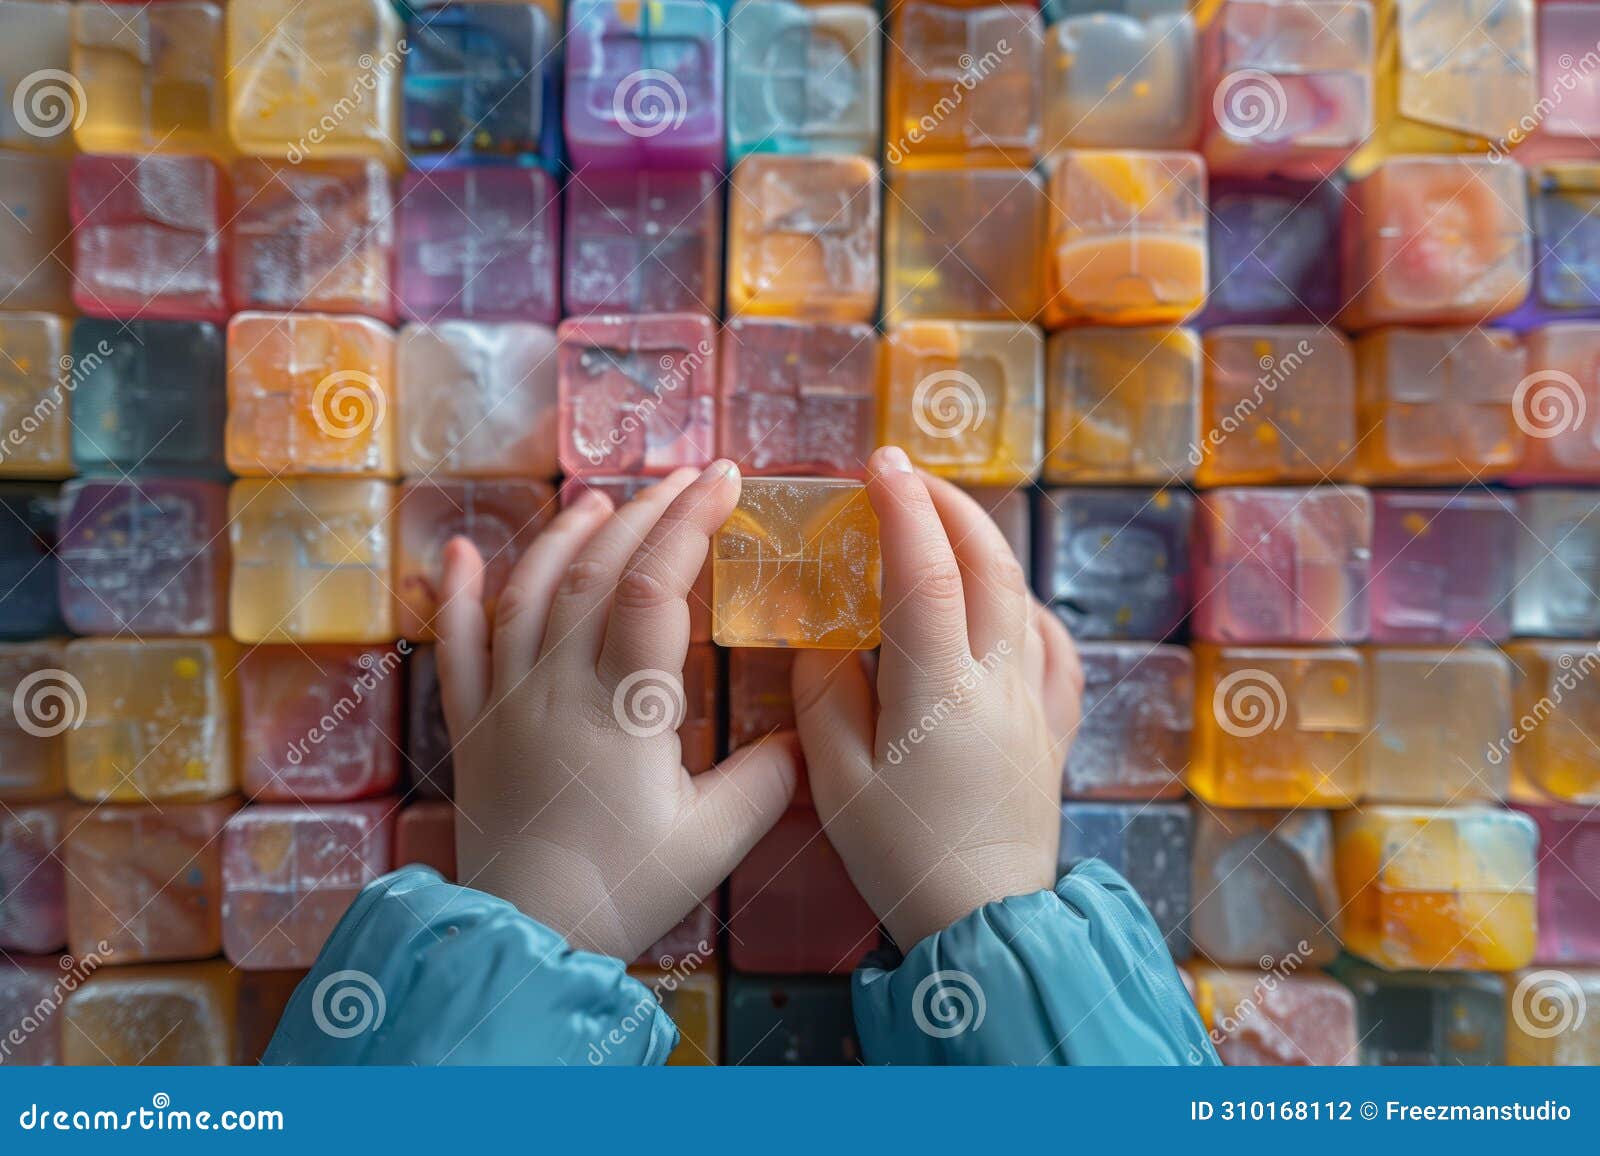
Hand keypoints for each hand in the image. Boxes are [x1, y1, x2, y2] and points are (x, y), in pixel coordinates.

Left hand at [434, 462, 799, 961]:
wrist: (522, 941)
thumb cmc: (623, 893)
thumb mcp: (713, 841)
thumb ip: (767, 779)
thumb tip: (804, 733)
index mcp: (621, 709)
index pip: (656, 588)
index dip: (691, 525)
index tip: (727, 482)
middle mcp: (555, 688)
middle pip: (595, 574)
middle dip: (645, 513)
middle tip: (688, 478)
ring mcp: (504, 703)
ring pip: (527, 594)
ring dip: (566, 537)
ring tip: (603, 501)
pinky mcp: (471, 727)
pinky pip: (455, 646)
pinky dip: (456, 594)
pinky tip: (464, 553)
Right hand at [792, 447, 1082, 950]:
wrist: (985, 925)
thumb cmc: (901, 858)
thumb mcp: (837, 780)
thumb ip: (825, 696)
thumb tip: (823, 636)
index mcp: (937, 690)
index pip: (925, 571)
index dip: (902, 508)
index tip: (877, 465)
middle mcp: (997, 683)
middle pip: (988, 565)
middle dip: (948, 506)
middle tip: (906, 477)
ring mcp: (1034, 704)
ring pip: (1023, 597)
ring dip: (986, 545)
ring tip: (946, 527)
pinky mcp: (1052, 732)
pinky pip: (1056, 650)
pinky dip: (1029, 607)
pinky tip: (1010, 605)